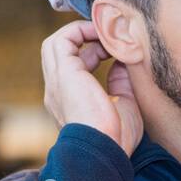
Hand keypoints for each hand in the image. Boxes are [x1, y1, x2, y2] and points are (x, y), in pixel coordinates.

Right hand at [41, 19, 142, 154]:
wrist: (105, 149)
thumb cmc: (117, 138)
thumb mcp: (124, 106)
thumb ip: (121, 83)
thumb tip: (122, 62)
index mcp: (70, 102)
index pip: (74, 68)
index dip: (93, 52)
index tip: (115, 49)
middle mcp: (58, 91)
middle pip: (61, 54)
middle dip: (84, 39)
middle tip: (110, 38)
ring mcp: (56, 82)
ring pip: (56, 44)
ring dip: (80, 33)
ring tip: (104, 33)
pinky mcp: (63, 73)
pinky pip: (62, 40)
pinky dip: (80, 31)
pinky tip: (101, 34)